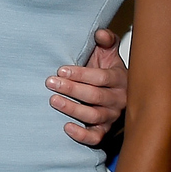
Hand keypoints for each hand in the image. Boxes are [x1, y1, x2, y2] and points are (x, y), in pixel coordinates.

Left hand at [49, 26, 127, 145]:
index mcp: (119, 79)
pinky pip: (96, 137)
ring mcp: (112, 116)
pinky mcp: (105, 131)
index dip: (81, 74)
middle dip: (71, 89)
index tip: (61, 70)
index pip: (101, 78)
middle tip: (51, 83)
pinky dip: (81, 135)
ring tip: (53, 100)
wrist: (115, 93)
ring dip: (72, 109)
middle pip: (95, 96)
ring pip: (93, 116)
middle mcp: (118, 99)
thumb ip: (106, 40)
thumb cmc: (106, 71)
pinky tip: (66, 127)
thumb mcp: (108, 53)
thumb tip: (99, 33)